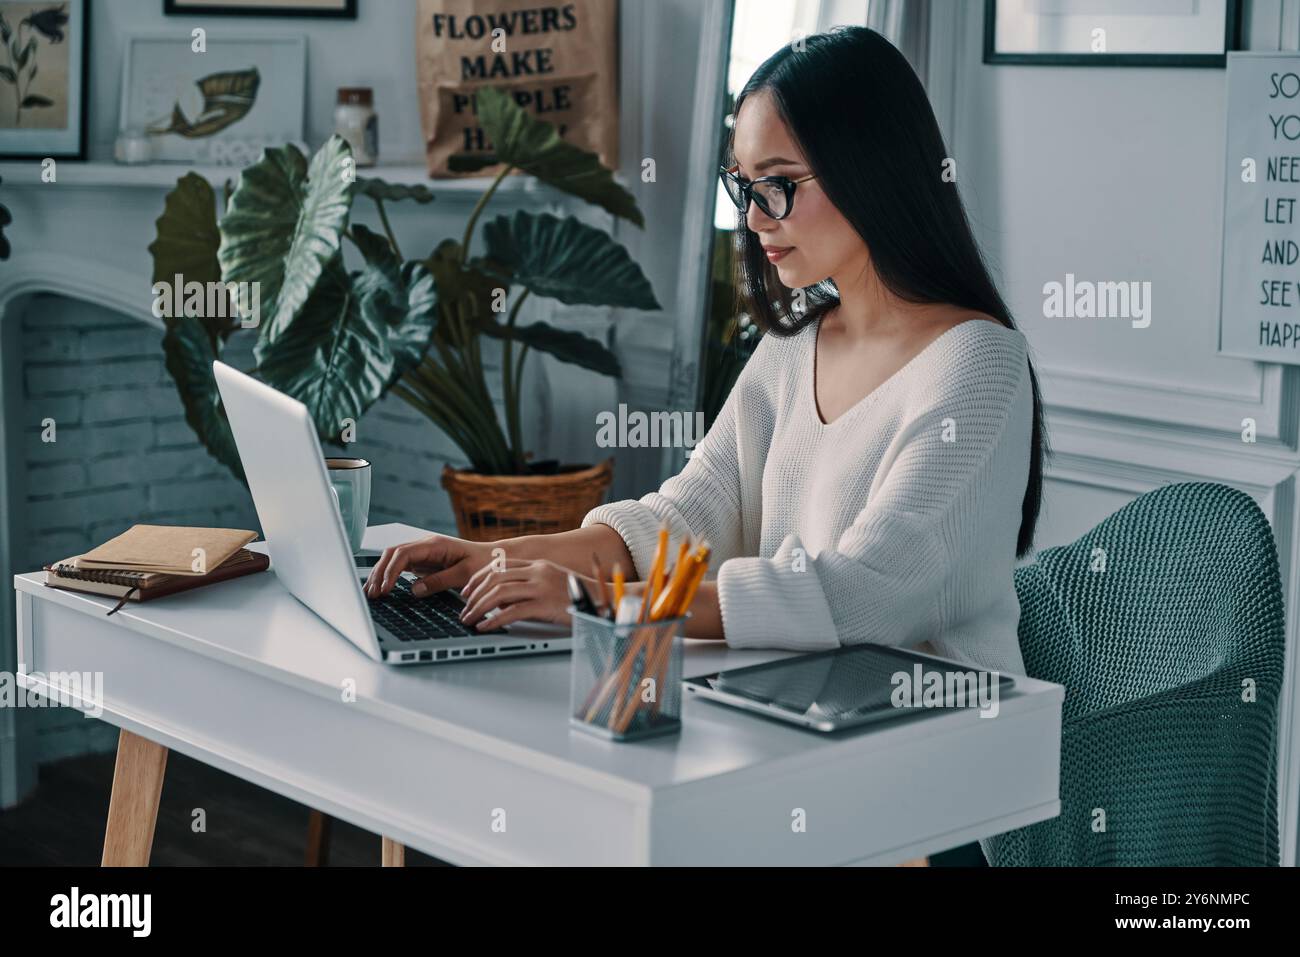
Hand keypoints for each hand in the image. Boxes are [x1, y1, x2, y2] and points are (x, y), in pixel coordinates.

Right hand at [364, 533, 496, 598]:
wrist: (494, 558)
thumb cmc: (483, 563)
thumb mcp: (465, 574)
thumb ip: (440, 581)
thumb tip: (415, 590)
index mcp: (435, 544)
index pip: (404, 554)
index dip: (391, 571)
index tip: (385, 589)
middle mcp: (425, 545)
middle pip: (392, 553)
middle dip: (379, 572)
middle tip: (372, 594)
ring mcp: (422, 552)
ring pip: (393, 558)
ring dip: (380, 574)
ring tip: (370, 593)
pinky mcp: (423, 561)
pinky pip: (400, 565)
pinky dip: (388, 575)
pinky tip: (381, 588)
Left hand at [459, 558, 595, 629]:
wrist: (605, 601)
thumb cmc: (578, 598)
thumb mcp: (550, 586)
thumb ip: (526, 589)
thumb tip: (499, 602)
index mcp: (538, 564)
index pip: (499, 566)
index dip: (478, 578)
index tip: (466, 591)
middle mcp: (538, 571)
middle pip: (495, 578)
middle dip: (474, 595)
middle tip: (464, 609)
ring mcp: (542, 586)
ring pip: (499, 593)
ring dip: (479, 608)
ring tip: (469, 620)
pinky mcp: (546, 604)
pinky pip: (512, 611)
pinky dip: (494, 621)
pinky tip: (485, 628)